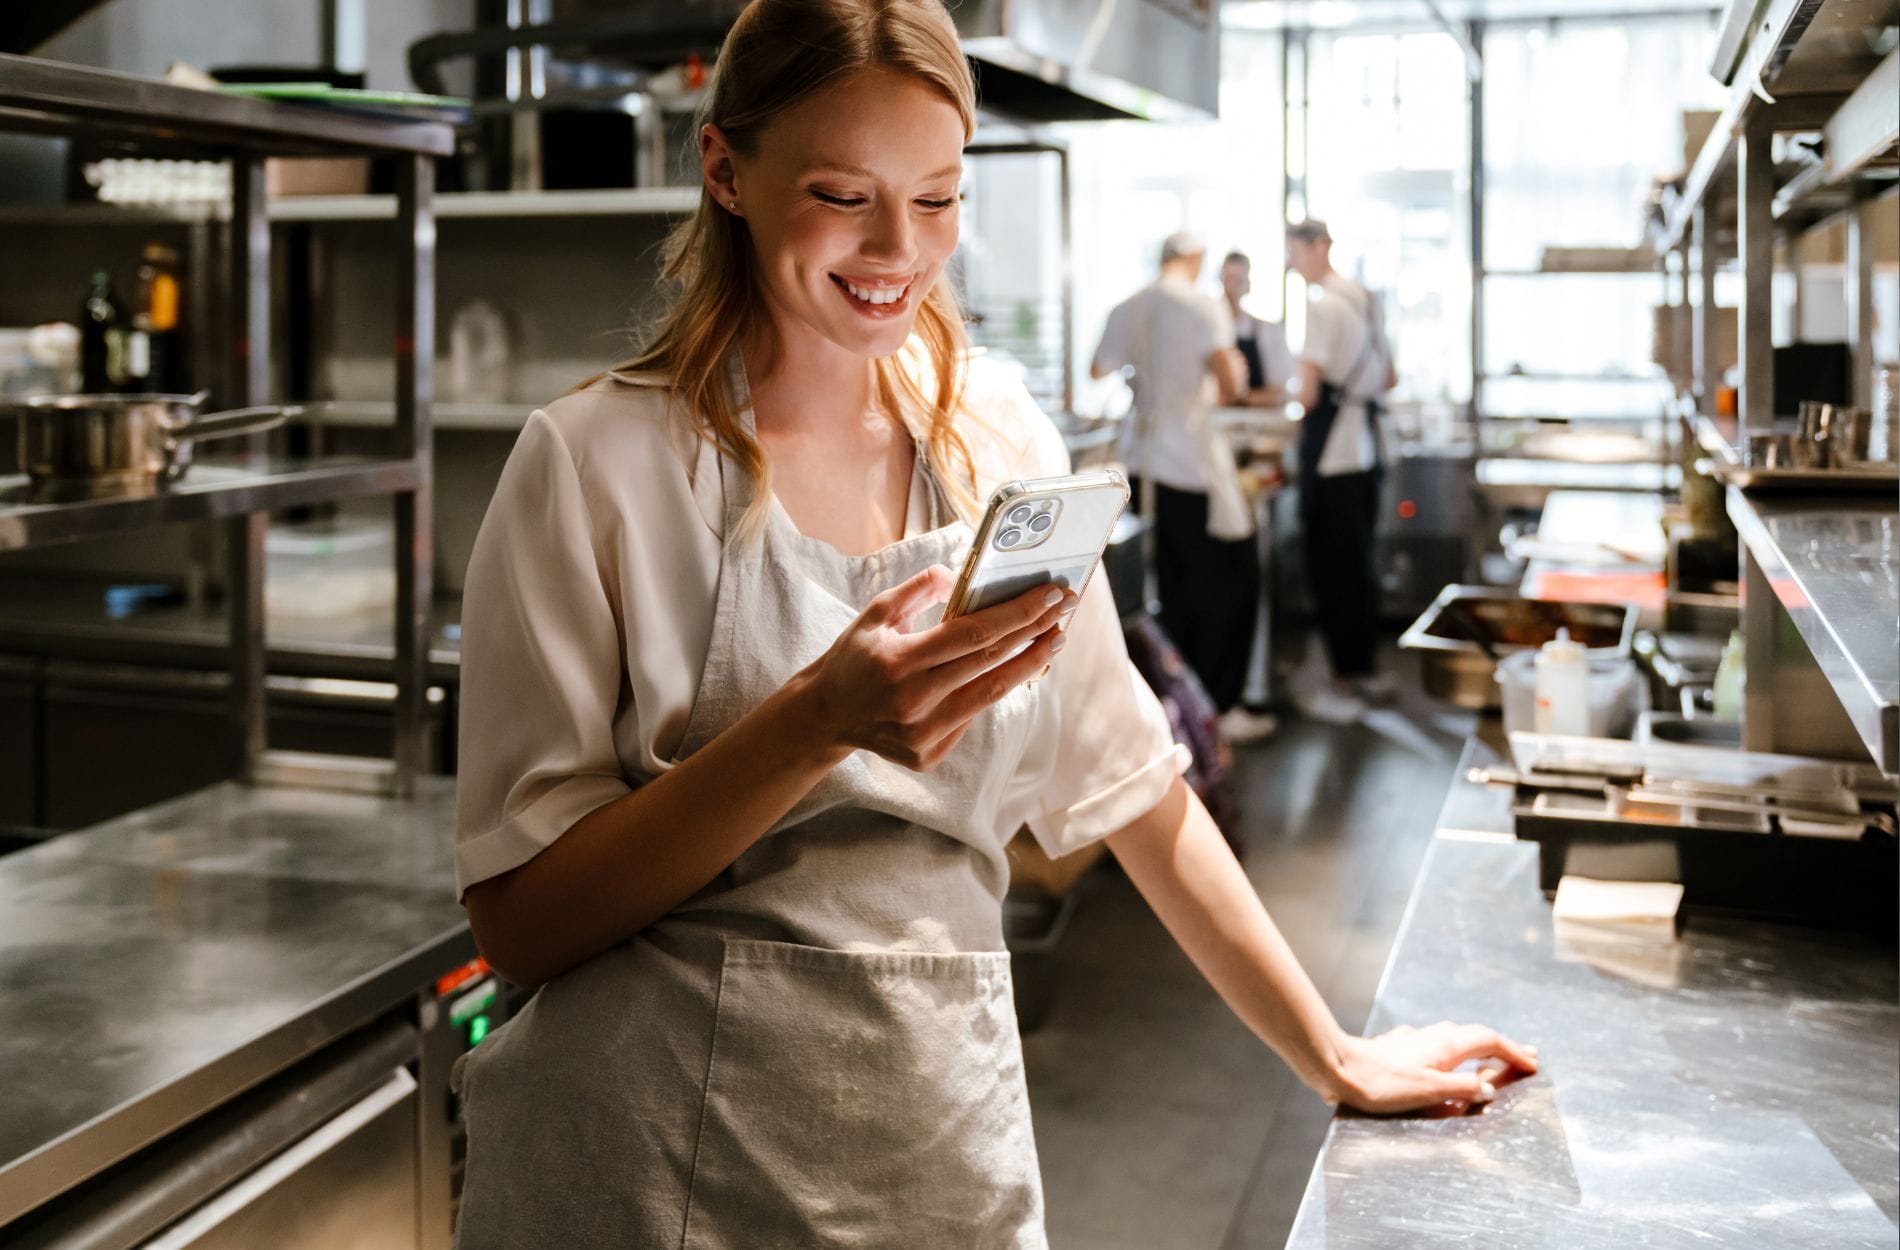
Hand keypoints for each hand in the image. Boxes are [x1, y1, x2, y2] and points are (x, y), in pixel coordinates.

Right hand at [797, 564, 1075, 771]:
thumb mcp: (875, 614)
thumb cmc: (854, 658)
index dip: (1016, 613)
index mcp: (899, 660)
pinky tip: (1012, 670)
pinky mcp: (927, 755)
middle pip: (990, 663)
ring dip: (1029, 665)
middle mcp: (913, 700)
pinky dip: (994, 690)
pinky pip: (971, 717)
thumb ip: (917, 590)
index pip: (972, 634)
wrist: (825, 716)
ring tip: (1054, 641)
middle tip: (1064, 610)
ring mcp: (922, 733)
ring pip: (991, 695)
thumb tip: (958, 576)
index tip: (1049, 594)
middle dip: (1033, 632)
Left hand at [1326, 1022, 1538, 1113]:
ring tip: (1490, 1060)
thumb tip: (1488, 1088)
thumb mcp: (1429, 1091)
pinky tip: (1443, 1060)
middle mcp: (1432, 1037)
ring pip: (1454, 1039)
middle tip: (1523, 1057)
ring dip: (1476, 1048)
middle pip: (1474, 1037)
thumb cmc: (1381, 1083)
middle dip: (1500, 1047)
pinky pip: (1434, 1046)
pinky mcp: (1397, 1048)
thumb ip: (1461, 1089)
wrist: (1337, 1068)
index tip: (1532, 1062)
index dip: (1513, 1051)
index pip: (1489, 1041)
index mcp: (1445, 1046)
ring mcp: (1414, 1041)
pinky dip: (1451, 1053)